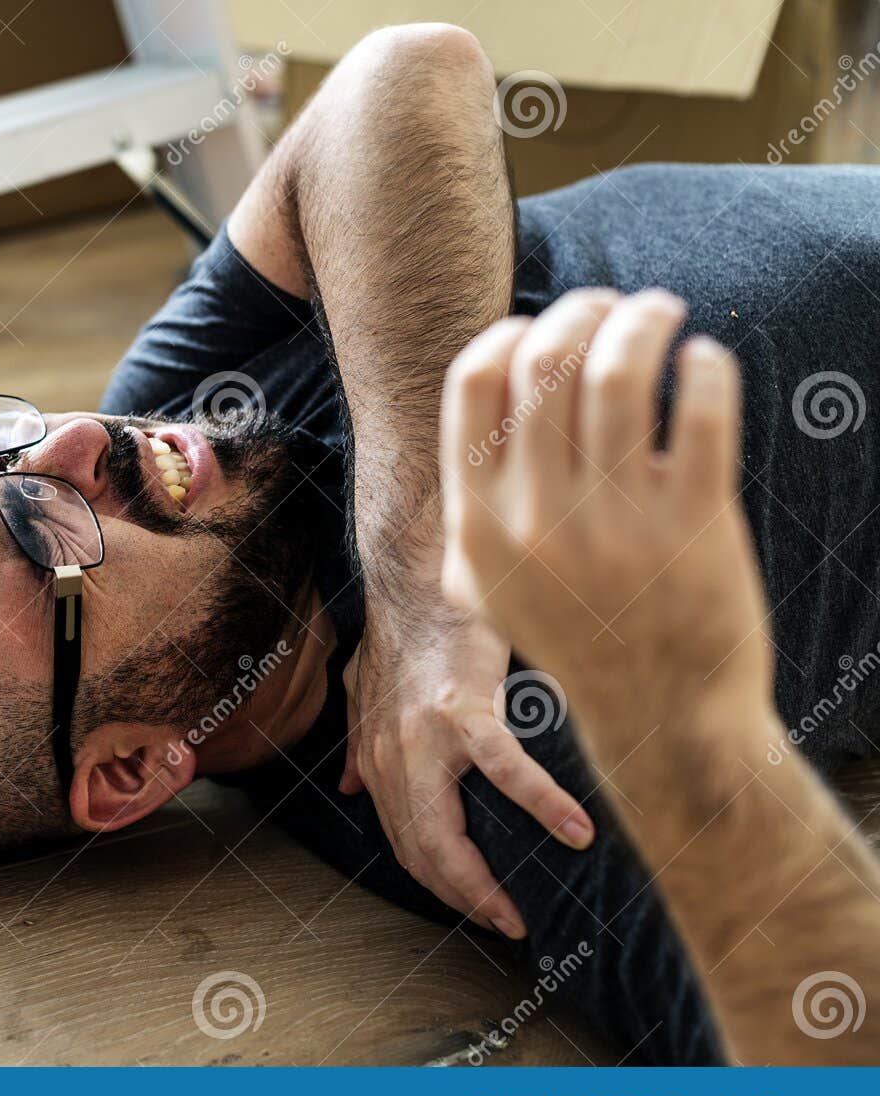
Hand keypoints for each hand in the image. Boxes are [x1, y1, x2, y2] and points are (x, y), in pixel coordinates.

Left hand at [342, 597, 595, 939]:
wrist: (417, 584)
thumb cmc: (401, 637)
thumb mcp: (362, 695)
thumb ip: (357, 744)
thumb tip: (350, 788)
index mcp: (379, 759)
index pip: (405, 843)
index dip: (438, 884)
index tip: (475, 908)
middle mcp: (393, 758)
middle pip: (424, 852)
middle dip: (462, 900)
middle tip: (504, 926)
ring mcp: (426, 739)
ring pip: (449, 833)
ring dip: (485, 883)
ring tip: (523, 912)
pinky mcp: (465, 711)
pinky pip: (507, 772)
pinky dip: (544, 806)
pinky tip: (577, 832)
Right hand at [439, 289, 772, 756]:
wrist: (662, 713)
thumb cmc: (576, 636)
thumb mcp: (488, 588)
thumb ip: (465, 514)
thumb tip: (472, 420)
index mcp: (478, 523)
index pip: (473, 383)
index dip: (510, 332)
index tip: (544, 327)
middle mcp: (537, 518)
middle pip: (548, 360)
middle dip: (585, 310)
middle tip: (617, 306)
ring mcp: (614, 523)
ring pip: (620, 371)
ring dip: (646, 319)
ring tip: (665, 313)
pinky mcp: (693, 523)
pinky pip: (700, 409)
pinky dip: (706, 366)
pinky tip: (706, 361)